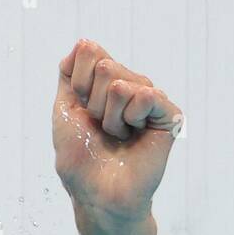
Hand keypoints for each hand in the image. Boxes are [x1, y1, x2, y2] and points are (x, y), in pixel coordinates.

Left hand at [51, 39, 181, 234]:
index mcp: (104, 83)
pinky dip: (131, 117)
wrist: (97, 191)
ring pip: (122, 83)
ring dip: (109, 115)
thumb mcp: (65, 107)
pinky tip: (134, 134)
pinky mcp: (168, 114)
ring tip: (116, 135)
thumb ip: (70, 73)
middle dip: (92, 101)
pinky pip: (147, 95)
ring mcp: (149, 99)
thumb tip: (84, 43)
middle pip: (104, 65)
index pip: (89, 52)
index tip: (80, 110)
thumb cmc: (80, 155)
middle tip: (100, 127)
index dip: (77, 84)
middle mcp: (129, 86)